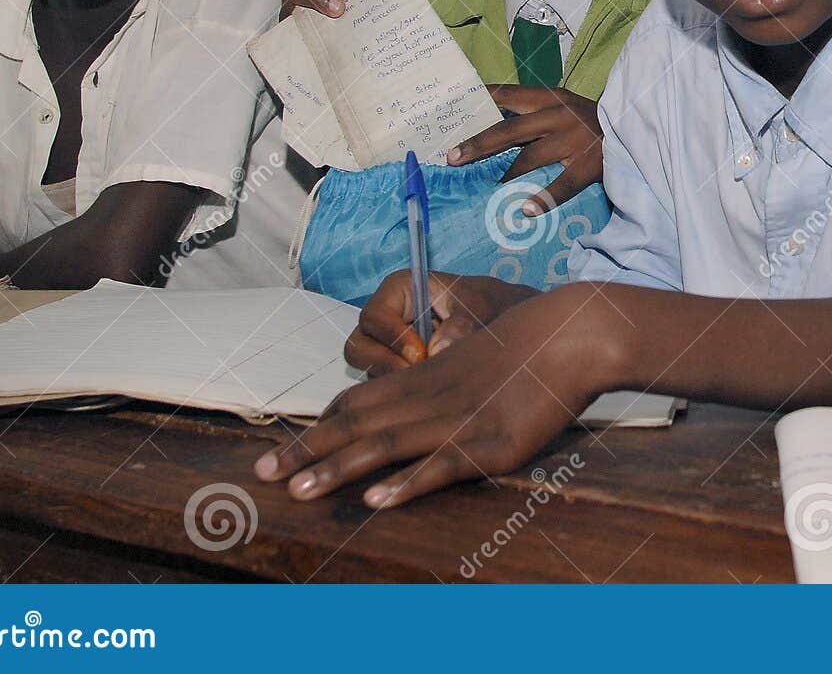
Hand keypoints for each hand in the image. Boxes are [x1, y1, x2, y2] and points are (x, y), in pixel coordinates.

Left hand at [257, 283, 604, 507]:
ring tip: (298, 490)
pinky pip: (441, 465)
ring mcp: (459, 420)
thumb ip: (441, 381)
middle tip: (262, 474)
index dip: (318, 426)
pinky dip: (407, 482)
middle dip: (307, 449)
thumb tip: (413, 404)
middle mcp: (431, 397)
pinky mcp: (490, 442)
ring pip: (386, 444)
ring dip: (338, 468)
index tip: (282, 449)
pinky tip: (378, 498)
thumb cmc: (527, 344)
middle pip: (357, 423)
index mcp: (425, 377)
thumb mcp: (473, 357)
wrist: (570, 333)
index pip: (358, 402)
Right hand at [345, 269, 539, 375]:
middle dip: (384, 366)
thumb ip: (462, 324)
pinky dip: (401, 394)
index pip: (374, 315)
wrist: (503, 322)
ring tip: (428, 387)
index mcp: (400, 291)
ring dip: (392, 384)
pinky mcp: (396, 372)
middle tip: (418, 377)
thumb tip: (438, 350)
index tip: (420, 354)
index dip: (391, 336)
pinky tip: (429, 396)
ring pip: (369, 371)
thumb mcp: (481, 307)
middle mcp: (386, 320)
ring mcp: (388, 349)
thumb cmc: (488, 305)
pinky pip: (384, 388)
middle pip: (359, 346)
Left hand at [447, 85, 603, 211]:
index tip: (452, 111)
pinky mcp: (590, 164)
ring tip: (486, 188)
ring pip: (530, 158)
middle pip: (509, 130)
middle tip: (453, 157)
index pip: (507, 96)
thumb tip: (495, 133)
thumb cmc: (593, 121)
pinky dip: (544, 198)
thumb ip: (536, 116)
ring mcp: (574, 140)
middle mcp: (559, 116)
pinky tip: (526, 209)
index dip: (479, 103)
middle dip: (479, 144)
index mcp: (551, 99)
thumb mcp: (564, 108)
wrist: (636, 126)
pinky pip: (563, 184)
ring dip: (505, 175)